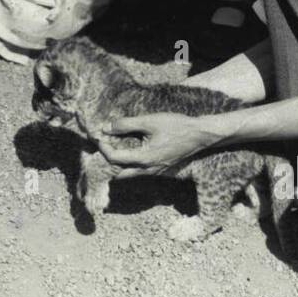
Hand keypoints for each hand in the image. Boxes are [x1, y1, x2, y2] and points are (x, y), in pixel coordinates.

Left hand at [97, 112, 219, 173]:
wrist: (199, 135)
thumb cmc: (176, 126)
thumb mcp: (149, 121)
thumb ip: (126, 125)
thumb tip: (106, 128)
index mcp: (144, 159)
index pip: (114, 159)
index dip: (103, 148)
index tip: (98, 136)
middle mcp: (148, 170)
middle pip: (118, 174)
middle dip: (107, 163)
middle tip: (103, 147)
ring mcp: (154, 172)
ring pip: (129, 175)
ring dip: (118, 165)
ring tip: (113, 148)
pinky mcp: (159, 170)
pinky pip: (139, 172)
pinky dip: (129, 165)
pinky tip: (128, 151)